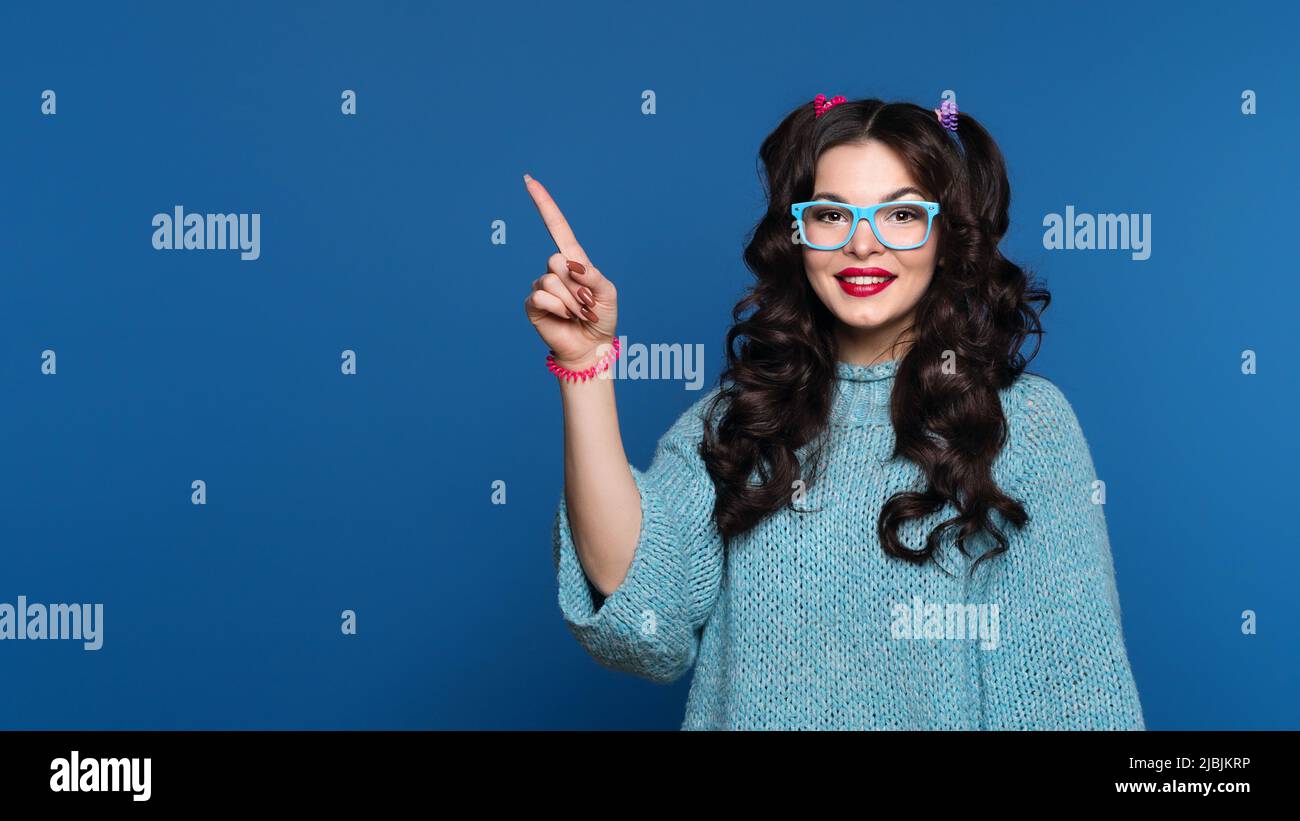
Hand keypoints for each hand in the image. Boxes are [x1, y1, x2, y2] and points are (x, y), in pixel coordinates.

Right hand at [522, 175, 618, 369]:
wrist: (591, 346)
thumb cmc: (602, 318)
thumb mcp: (608, 293)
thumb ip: (593, 275)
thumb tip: (570, 264)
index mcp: (574, 260)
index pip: (557, 227)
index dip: (544, 204)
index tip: (529, 180)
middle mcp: (555, 270)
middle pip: (556, 259)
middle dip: (577, 285)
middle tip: (587, 303)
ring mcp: (542, 286)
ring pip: (551, 281)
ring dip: (571, 301)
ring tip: (578, 313)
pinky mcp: (533, 304)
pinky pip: (542, 297)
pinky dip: (558, 309)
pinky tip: (564, 318)